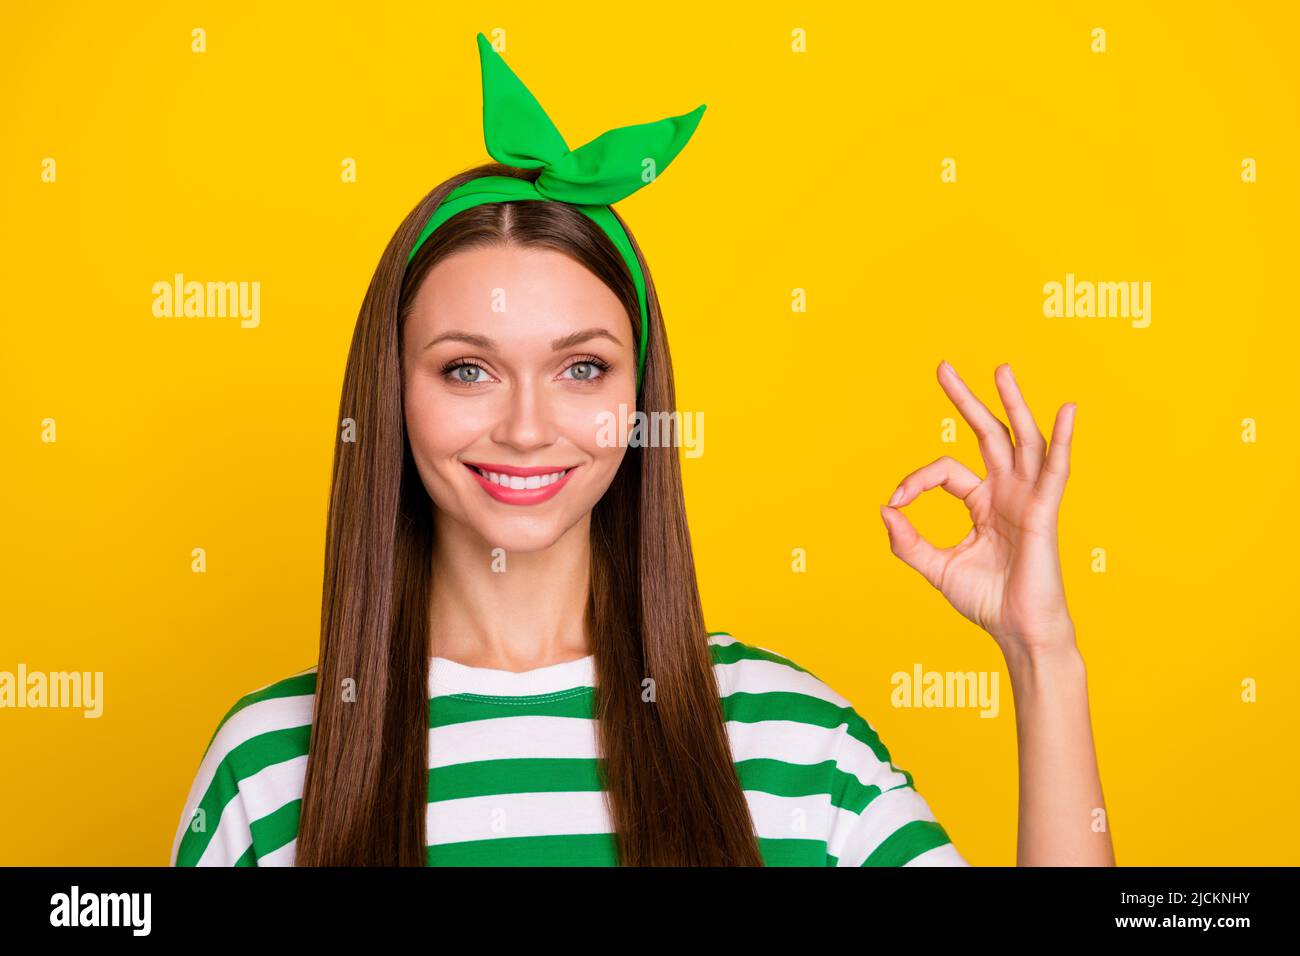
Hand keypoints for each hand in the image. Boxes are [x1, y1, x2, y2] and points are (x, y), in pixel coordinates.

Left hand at [879, 360, 1077, 655]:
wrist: (1017, 631)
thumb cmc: (986, 601)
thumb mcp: (936, 567)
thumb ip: (908, 541)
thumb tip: (885, 509)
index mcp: (981, 502)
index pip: (945, 471)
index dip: (916, 479)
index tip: (896, 501)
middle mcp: (1006, 493)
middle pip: (987, 434)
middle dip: (966, 400)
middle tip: (943, 368)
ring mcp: (1027, 498)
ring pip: (1021, 440)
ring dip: (1012, 403)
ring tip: (1000, 369)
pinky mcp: (1045, 512)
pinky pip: (1056, 470)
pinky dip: (1061, 439)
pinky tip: (1066, 410)